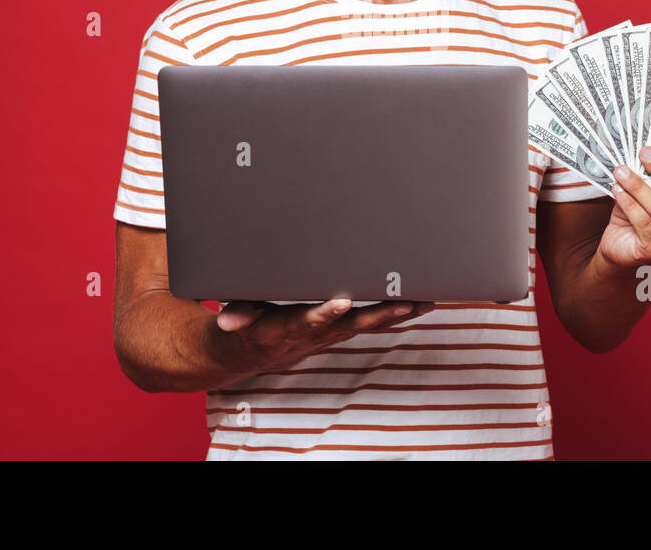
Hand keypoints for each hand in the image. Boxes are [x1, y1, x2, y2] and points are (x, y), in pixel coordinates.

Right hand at [215, 298, 435, 372]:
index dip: (323, 313)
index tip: (340, 302)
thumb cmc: (248, 324)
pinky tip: (421, 303)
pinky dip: (398, 314)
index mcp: (288, 327)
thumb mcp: (236, 318)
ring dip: (397, 314)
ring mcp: (334, 332)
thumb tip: (226, 323)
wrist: (256, 350)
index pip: (307, 320)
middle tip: (403, 303)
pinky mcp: (343, 329)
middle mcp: (317, 333)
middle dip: (379, 313)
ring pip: (370, 323)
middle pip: (351, 323)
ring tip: (424, 301)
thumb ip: (235, 315)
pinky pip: (374, 322)